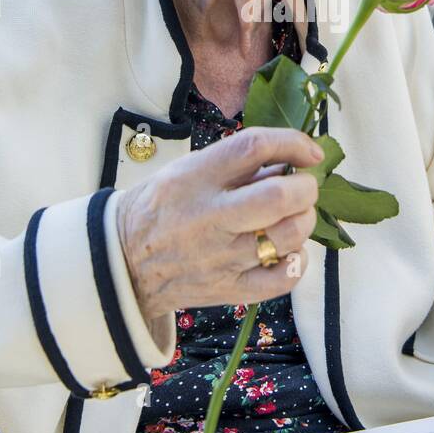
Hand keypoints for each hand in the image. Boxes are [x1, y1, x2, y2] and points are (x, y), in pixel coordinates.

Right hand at [116, 127, 322, 320]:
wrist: (124, 261)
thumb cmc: (162, 207)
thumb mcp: (188, 170)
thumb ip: (238, 165)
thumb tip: (292, 163)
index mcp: (196, 177)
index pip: (254, 147)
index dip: (293, 143)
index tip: (309, 152)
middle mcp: (210, 216)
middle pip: (278, 196)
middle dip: (306, 187)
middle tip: (304, 187)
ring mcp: (221, 257)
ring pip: (288, 236)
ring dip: (304, 220)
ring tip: (295, 215)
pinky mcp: (230, 289)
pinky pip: (283, 279)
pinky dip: (297, 261)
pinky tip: (288, 250)